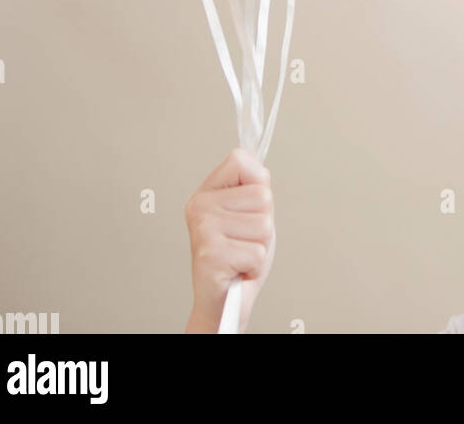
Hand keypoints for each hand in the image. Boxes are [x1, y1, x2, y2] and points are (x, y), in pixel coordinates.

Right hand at [184, 147, 275, 332]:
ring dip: (259, 245)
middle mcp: (199, 207)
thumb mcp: (250, 214)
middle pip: (262, 195)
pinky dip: (254, 265)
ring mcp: (203, 229)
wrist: (224, 303)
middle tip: (243, 240)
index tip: (246, 209)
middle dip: (263, 222)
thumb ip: (254, 187)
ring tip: (240, 254)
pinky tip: (237, 270)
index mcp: (206, 192)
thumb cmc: (239, 258)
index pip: (241, 160)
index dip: (257, 184)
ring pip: (263, 224)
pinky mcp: (210, 255)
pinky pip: (257, 252)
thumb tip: (259, 165)